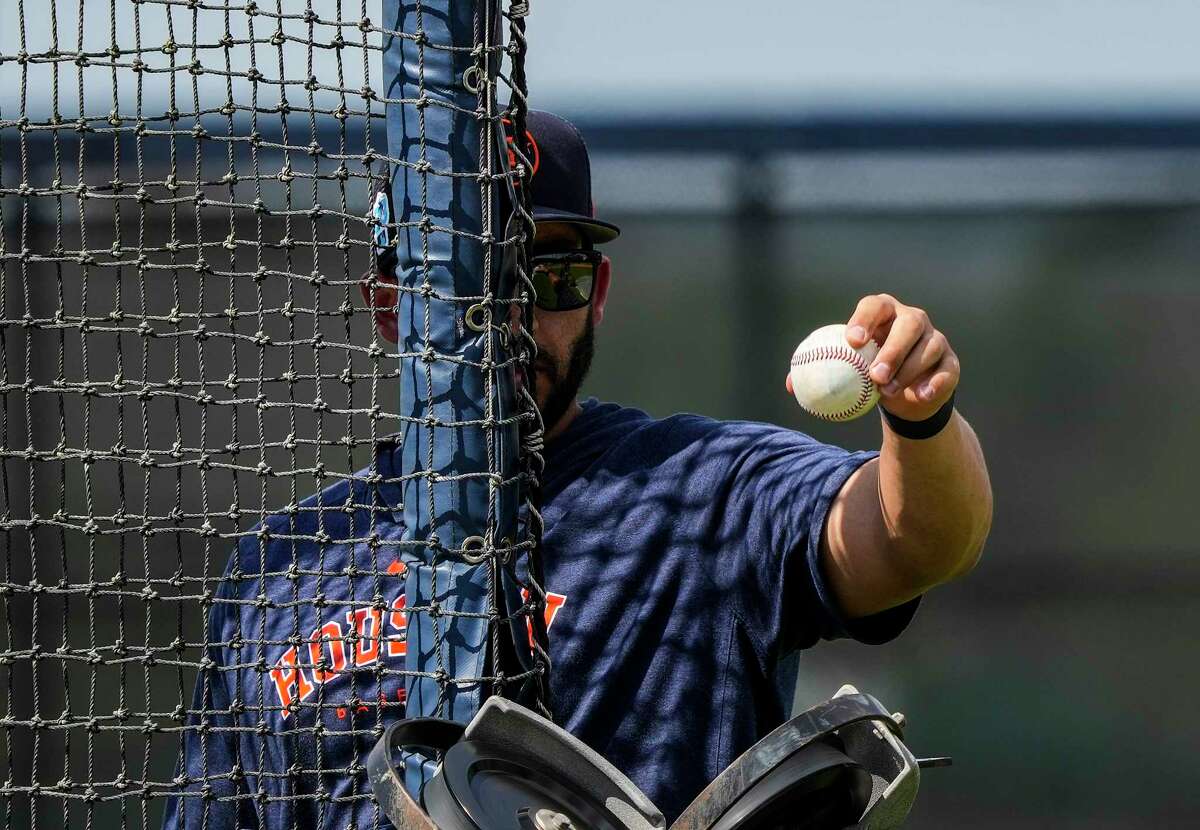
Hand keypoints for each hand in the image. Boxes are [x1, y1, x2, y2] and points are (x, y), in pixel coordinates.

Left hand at [784, 294, 959, 422]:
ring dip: (908, 371)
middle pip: (908, 325)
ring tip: (887, 392)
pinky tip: (919, 396)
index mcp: (884, 313)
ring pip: (928, 348)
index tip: (852, 341)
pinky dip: (933, 383)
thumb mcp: (845, 371)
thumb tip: (791, 385)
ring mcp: (935, 339)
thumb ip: (821, 373)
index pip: (874, 306)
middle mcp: (912, 320)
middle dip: (892, 348)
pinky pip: (946, 371)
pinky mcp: (950, 362)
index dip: (864, 319)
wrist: (904, 396)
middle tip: (874, 375)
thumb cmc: (867, 374)